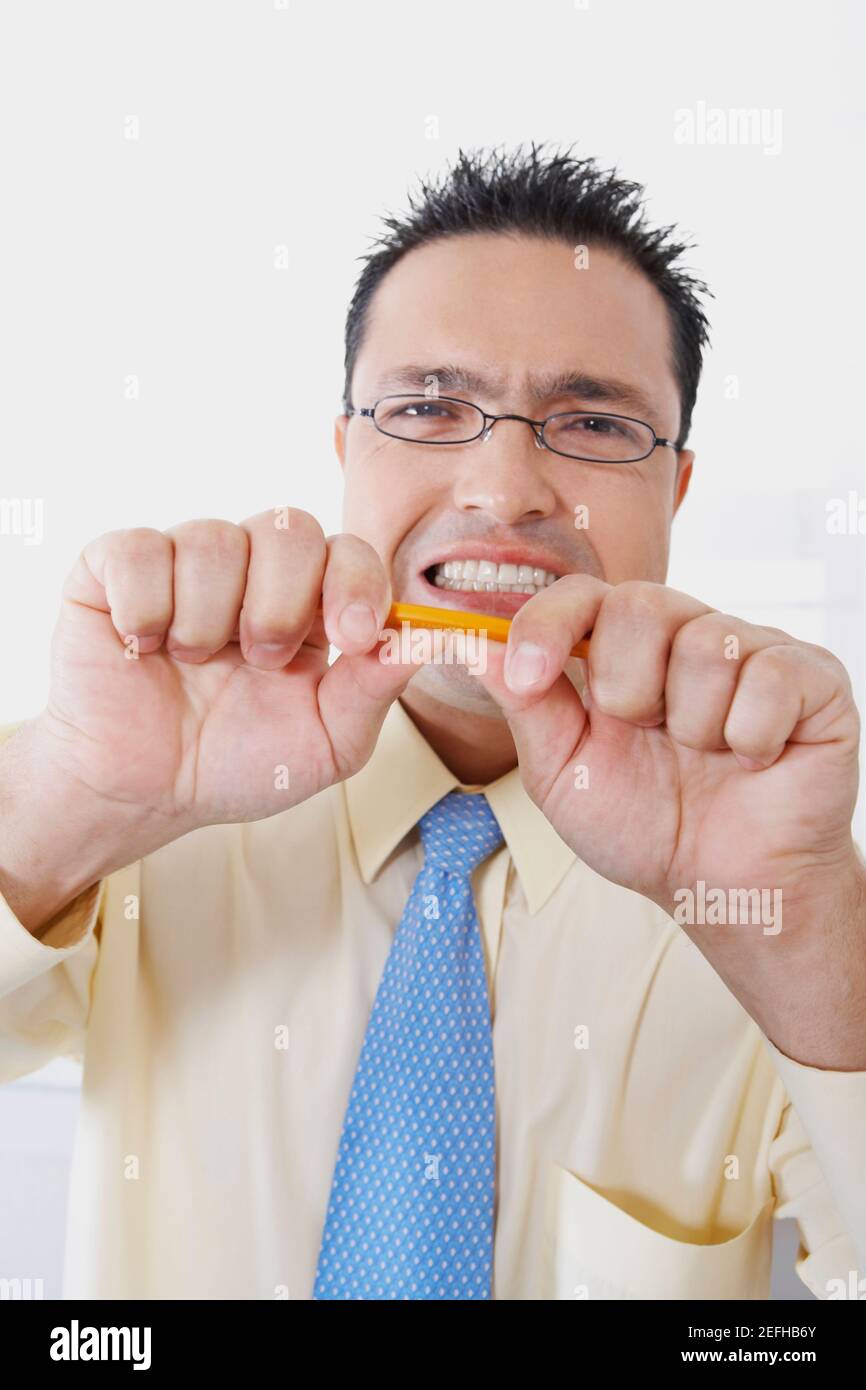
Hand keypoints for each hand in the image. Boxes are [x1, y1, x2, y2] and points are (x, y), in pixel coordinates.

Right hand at [9, 510, 418, 913]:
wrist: (143, 793)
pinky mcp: (116, 567)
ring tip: (195, 663)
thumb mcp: (326, 744)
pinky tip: (143, 647)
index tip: (350, 636)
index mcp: (310, 605)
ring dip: (209, 617)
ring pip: (212, 537)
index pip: (349, 552)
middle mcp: (251, 571)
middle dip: (282, 603)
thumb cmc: (235, 764)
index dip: (356, 582)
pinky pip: (140, 549)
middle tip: (261, 662)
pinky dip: (145, 607)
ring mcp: (184, 562)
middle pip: (289, 526)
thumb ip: (376, 689)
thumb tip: (432, 637)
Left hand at [471, 577, 865, 1065]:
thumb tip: (466, 641)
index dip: (547, 625)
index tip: (530, 679)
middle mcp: (684, 633)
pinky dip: (751, 736)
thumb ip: (523, 704)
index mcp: (618, 648)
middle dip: (629, 691)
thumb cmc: (645, 824)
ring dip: (694, 726)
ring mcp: (750, 648)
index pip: (578, 595)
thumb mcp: (562, 772)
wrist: (725, 884)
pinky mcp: (810, 676)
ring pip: (706, 646)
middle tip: (648, 737)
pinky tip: (755, 757)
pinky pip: (770, 677)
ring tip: (706, 756)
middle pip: (640, 605)